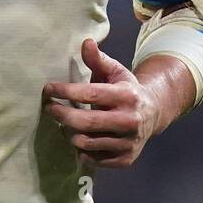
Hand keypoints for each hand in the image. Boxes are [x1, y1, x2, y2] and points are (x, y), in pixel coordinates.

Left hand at [41, 37, 161, 169]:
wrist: (154, 114)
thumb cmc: (127, 90)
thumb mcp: (116, 72)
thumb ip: (98, 60)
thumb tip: (86, 42)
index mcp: (127, 96)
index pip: (90, 94)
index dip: (65, 91)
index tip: (48, 89)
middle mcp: (130, 121)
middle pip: (85, 123)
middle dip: (61, 115)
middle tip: (49, 108)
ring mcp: (128, 143)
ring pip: (85, 143)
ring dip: (69, 133)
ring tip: (65, 123)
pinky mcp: (125, 160)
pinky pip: (92, 159)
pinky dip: (81, 150)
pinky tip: (80, 137)